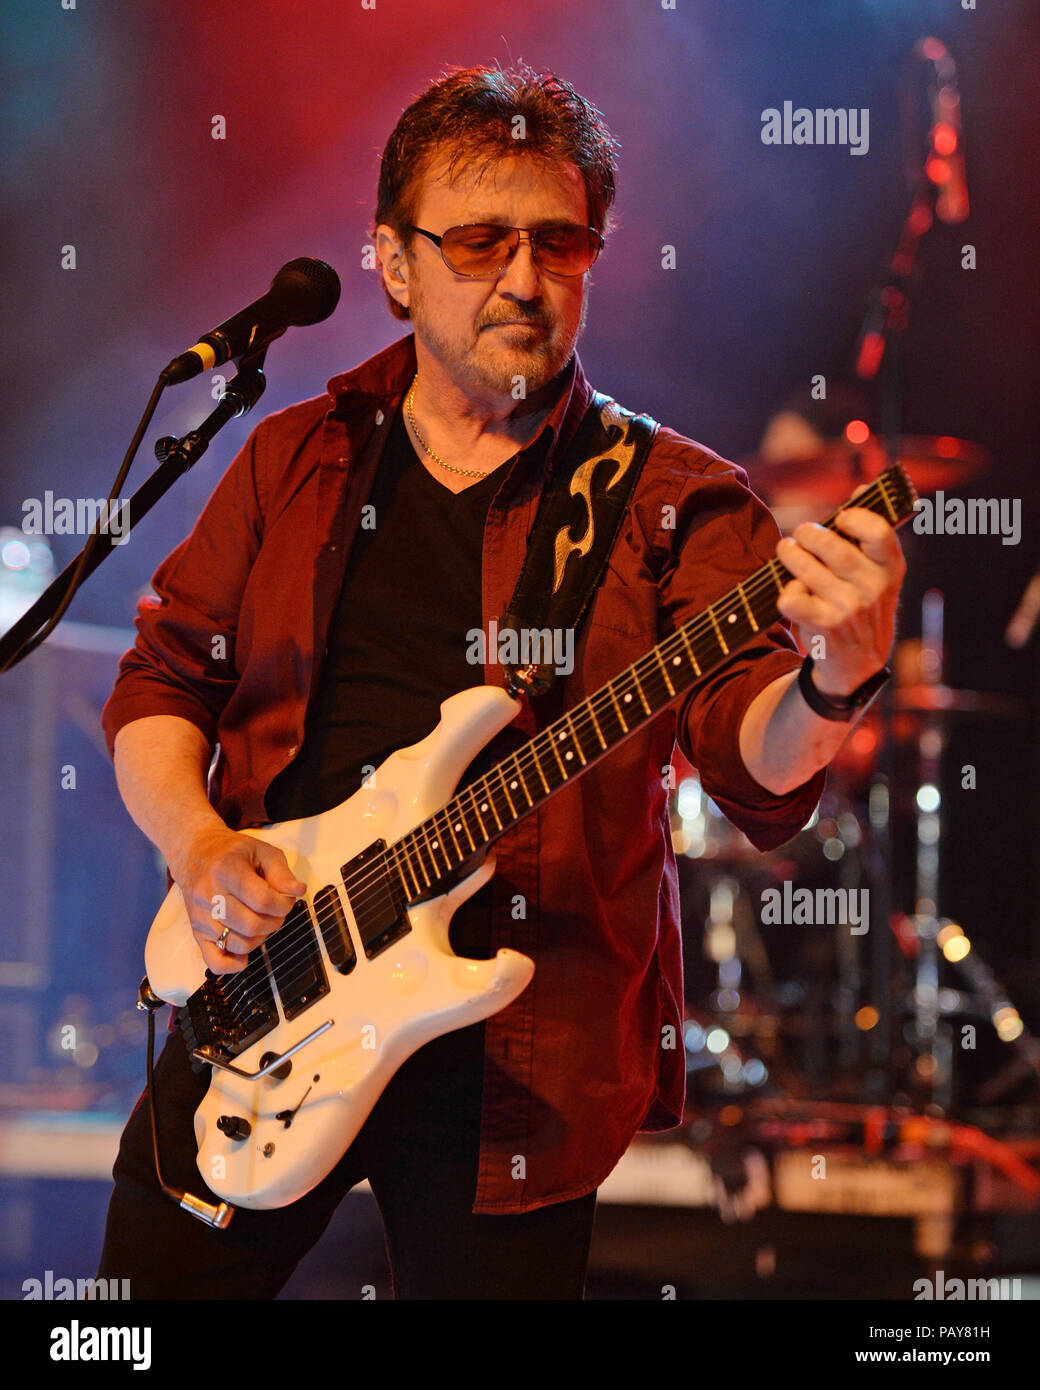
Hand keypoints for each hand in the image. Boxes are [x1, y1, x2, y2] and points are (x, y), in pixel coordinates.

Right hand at [169, 826, 306, 974]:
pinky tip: (245, 953)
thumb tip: (297, 891)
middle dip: (275, 921)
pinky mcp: (196, 932)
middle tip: (277, 911)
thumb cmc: (232, 852)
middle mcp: (208, 896)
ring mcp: (200, 917)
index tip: (287, 899)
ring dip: (260, 938)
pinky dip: (233, 964)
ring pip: (238, 944)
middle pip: (252, 925)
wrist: (194, 853)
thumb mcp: (261, 851)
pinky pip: (214, 961)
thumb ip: (281, 872)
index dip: (283, 904)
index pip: (263, 900)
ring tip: (262, 921)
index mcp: (225, 870)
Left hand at [774, 491, 906, 696]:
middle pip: (834, 549)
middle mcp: (873, 589)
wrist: (858, 663)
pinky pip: (793, 598)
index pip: (879, 533)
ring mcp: (849, 609)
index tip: (840, 517)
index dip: (856, 518)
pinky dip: (787, 591)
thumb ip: (869, 532)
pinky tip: (794, 590)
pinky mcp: (825, 627)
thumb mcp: (876, 571)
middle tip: (800, 534)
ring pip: (808, 571)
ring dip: (791, 556)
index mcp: (890, 568)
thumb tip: (863, 486)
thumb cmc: (862, 604)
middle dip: (810, 534)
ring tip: (787, 551)